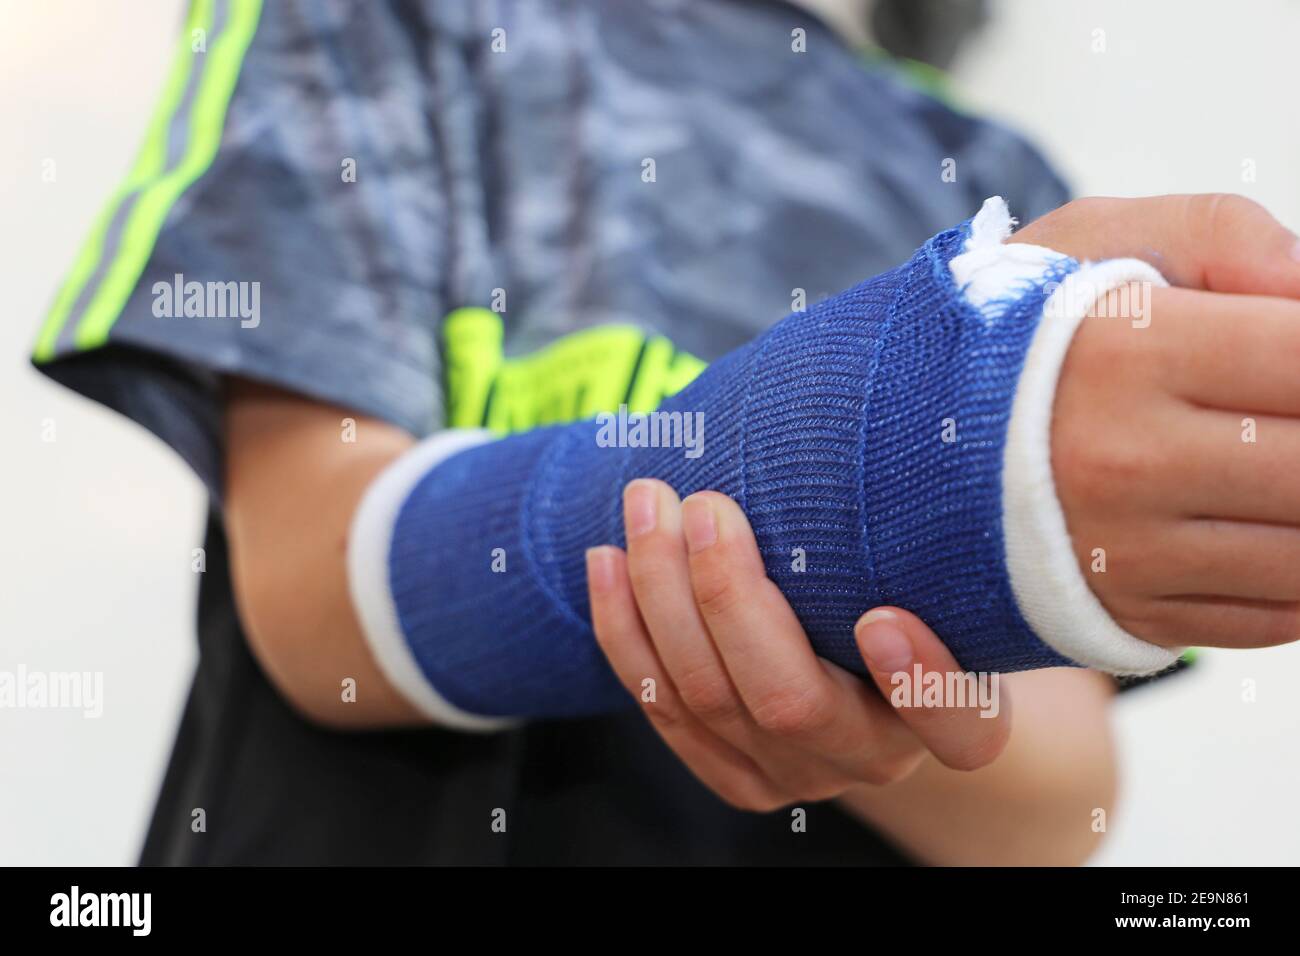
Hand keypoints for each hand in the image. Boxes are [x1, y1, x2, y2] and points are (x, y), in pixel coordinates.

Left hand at [584, 479, 1010, 810]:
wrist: (865, 671)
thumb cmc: (910, 589)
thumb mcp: (937, 568)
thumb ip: (920, 535)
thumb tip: (872, 429)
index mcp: (953, 723)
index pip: (960, 729)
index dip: (921, 684)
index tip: (880, 616)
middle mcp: (871, 759)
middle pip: (787, 702)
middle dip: (729, 596)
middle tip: (704, 505)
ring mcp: (793, 776)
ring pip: (707, 701)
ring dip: (661, 595)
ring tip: (647, 506)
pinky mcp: (732, 774)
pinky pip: (662, 710)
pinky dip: (624, 631)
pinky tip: (605, 561)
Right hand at [1016, 194, 1299, 648]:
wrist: (897, 444)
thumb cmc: (1012, 332)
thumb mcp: (1095, 240)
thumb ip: (1226, 236)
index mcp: (1124, 354)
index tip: (1298, 356)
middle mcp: (1123, 462)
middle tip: (1285, 414)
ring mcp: (1123, 552)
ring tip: (1272, 461)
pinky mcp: (1127, 614)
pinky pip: (1269, 615)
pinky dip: (1292, 574)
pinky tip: (1260, 520)